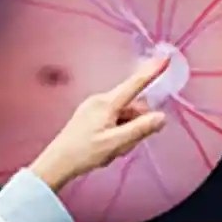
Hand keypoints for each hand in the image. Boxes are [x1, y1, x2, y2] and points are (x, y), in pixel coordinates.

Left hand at [28, 56, 169, 191]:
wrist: (57, 163)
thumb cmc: (84, 153)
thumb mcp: (116, 143)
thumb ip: (140, 129)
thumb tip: (161, 117)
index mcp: (106, 103)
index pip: (134, 84)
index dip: (151, 72)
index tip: (165, 58)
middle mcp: (99, 100)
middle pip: (131, 106)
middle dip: (136, 123)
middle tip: (125, 144)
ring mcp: (93, 108)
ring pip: (123, 115)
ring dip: (126, 131)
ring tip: (112, 148)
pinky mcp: (90, 116)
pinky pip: (113, 119)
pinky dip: (117, 132)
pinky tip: (107, 146)